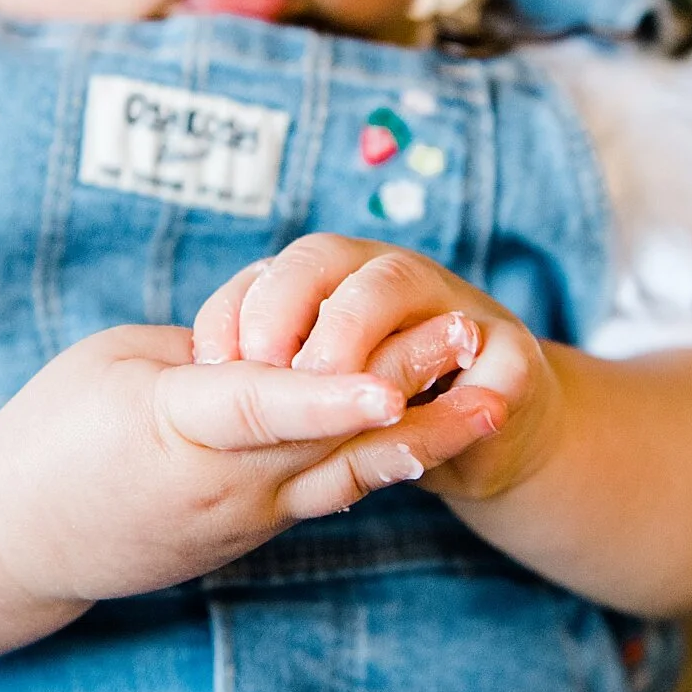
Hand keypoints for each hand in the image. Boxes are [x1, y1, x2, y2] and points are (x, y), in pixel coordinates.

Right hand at [0, 322, 493, 602]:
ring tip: (488, 403)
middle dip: (407, 394)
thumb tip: (275, 342)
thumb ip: (203, 355)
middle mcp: (218, 484)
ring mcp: (240, 519)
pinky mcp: (250, 534)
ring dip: (420, 440)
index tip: (386, 388)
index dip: (325, 397)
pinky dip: (379, 463)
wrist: (17, 543)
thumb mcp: (115, 367)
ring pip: (342, 478)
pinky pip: (324, 494)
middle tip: (475, 344)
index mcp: (169, 429)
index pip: (258, 407)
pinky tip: (434, 433)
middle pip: (325, 441)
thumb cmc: (52, 433)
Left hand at [191, 234, 562, 502]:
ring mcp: (451, 308)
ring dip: (360, 329)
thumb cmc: (373, 408)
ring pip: (399, 285)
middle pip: (329, 260)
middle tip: (263, 369)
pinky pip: (499, 358)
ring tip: (330, 385)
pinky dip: (480, 385)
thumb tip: (178, 393)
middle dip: (289, 308)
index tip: (205, 367)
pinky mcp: (512, 355)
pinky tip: (453, 417)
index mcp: (329, 280)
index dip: (235, 311)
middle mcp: (385, 277)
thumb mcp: (309, 395)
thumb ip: (262, 382)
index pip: (272, 271)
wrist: (482, 431)